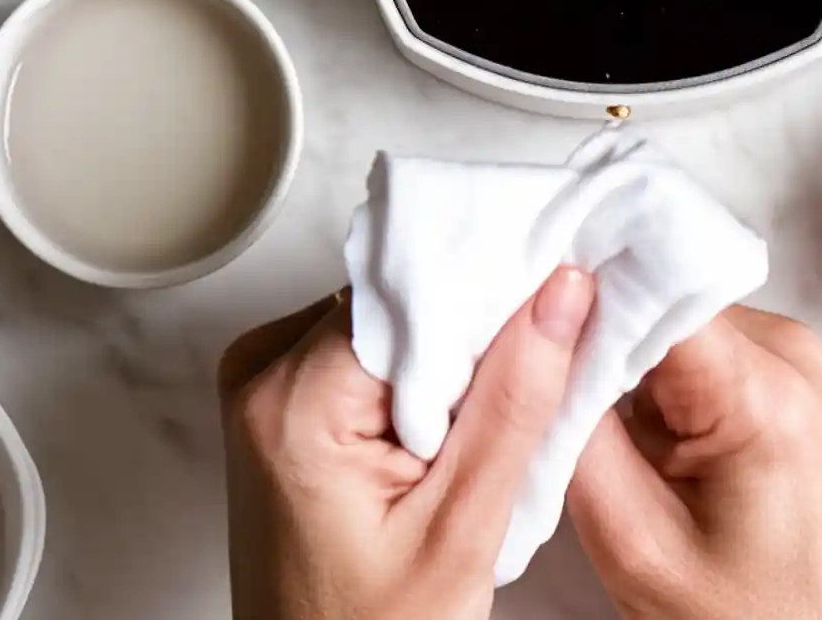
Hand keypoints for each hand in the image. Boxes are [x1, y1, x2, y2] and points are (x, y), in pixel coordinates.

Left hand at [217, 268, 594, 619]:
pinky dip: (418, 378)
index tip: (555, 305)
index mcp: (294, 401)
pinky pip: (367, 352)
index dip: (492, 296)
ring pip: (390, 324)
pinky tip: (445, 431)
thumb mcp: (462, 527)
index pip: (414, 294)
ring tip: (478, 429)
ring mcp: (264, 385)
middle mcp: (262, 376)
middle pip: (398, 303)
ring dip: (448, 360)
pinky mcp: (282, 402)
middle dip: (472, 334)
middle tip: (525, 386)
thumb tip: (559, 294)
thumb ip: (513, 402)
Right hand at [566, 307, 821, 619]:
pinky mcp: (781, 373)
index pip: (650, 281)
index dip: (578, 292)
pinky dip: (653, 379)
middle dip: (596, 339)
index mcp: (761, 393)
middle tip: (563, 404)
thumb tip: (540, 335)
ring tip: (616, 439)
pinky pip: (692, 343)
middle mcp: (788, 353)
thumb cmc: (750, 616)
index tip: (524, 319)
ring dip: (625, 364)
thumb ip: (576, 431)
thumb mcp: (633, 540)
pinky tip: (648, 440)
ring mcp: (790, 357)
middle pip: (654, 295)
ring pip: (667, 318)